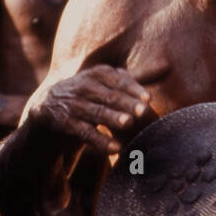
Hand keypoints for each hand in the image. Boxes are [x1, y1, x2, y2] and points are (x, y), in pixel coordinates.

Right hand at [27, 65, 151, 154]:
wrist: (47, 107)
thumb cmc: (89, 94)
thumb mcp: (107, 82)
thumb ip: (134, 78)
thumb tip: (167, 66)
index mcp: (97, 74)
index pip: (117, 80)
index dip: (133, 88)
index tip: (148, 98)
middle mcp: (84, 87)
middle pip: (109, 96)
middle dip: (126, 103)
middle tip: (142, 112)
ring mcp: (74, 105)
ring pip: (96, 113)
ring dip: (112, 118)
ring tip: (127, 123)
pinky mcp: (65, 123)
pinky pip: (85, 133)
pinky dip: (100, 141)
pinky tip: (115, 149)